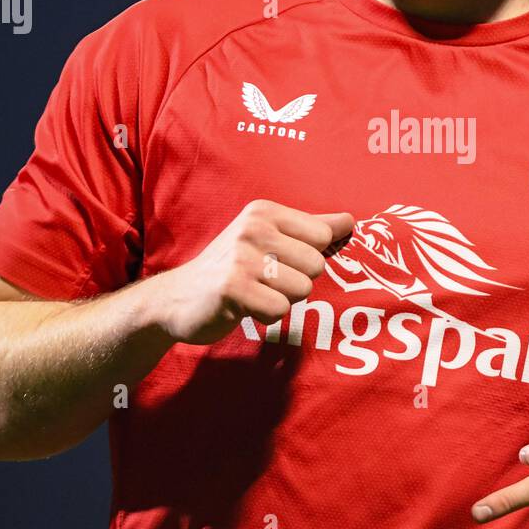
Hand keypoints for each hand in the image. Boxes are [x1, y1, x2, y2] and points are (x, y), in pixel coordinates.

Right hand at [148, 199, 354, 345]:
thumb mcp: (268, 238)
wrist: (177, 298)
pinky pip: (281, 310)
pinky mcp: (233, 288)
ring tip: (256, 292)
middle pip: (316, 265)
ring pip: (302, 289)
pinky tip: (247, 307)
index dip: (311, 256)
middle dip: (297, 281)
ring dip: (282, 299)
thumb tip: (351, 222)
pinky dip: (268, 316)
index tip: (283, 260)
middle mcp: (253, 228)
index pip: (323, 234)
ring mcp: (241, 257)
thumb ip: (311, 230)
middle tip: (266, 281)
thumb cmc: (233, 268)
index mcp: (264, 211)